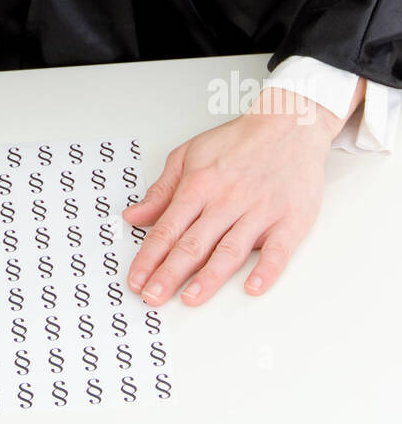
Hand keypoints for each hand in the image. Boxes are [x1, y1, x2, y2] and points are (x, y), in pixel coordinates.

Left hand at [122, 88, 343, 306]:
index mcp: (199, 185)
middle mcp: (226, 200)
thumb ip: (161, 190)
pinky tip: (253, 287)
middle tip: (152, 298)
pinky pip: (278, 250)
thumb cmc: (239, 141)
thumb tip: (134, 216)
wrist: (288, 124)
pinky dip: (266, 270)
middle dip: (168, 274)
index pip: (167, 229)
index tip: (136, 280)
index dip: (148, 258)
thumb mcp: (189, 155)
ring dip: (209, 278)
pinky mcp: (289, 219)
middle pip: (193, 244)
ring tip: (190, 298)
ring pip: (230, 250)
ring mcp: (259, 211)